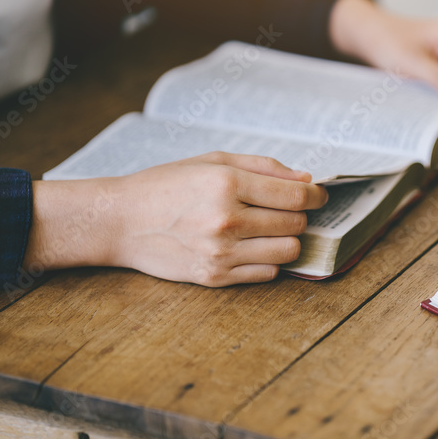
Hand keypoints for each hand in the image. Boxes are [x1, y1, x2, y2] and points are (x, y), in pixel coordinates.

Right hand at [26, 152, 328, 285]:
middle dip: (297, 216)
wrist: (120, 221)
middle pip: (295, 224)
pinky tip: (250, 248)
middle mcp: (226, 219)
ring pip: (288, 252)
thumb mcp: (213, 161)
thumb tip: (306, 180)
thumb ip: (264, 167)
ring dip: (287, 240)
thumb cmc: (167, 185)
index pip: (296, 195)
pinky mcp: (214, 277)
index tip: (317, 195)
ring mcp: (220, 252)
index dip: (315, 195)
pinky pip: (267, 274)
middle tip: (283, 210)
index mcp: (227, 184)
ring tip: (268, 230)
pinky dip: (267, 261)